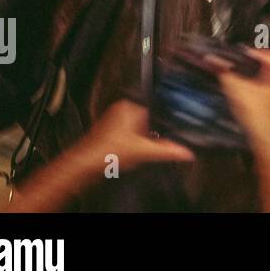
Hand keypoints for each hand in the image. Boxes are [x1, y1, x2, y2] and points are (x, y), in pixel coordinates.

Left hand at [75, 100, 194, 172]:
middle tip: (146, 144)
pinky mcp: (110, 130)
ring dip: (141, 140)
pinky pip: (129, 135)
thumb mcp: (144, 151)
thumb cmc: (106, 151)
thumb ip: (167, 150)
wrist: (84, 164)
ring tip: (135, 149)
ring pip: (139, 129)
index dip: (163, 123)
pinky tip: (127, 153)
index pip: (157, 108)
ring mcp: (115, 119)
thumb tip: (186, 152)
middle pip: (149, 120)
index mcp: (131, 106)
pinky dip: (132, 144)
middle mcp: (122, 109)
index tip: (163, 133)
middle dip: (151, 134)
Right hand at [215, 49, 269, 163]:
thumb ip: (227, 74)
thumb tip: (215, 61)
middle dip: (266, 70)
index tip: (250, 56)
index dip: (263, 53)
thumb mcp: (240, 94)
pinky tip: (258, 111)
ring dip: (268, 87)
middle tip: (252, 70)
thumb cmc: (264, 125)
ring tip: (253, 90)